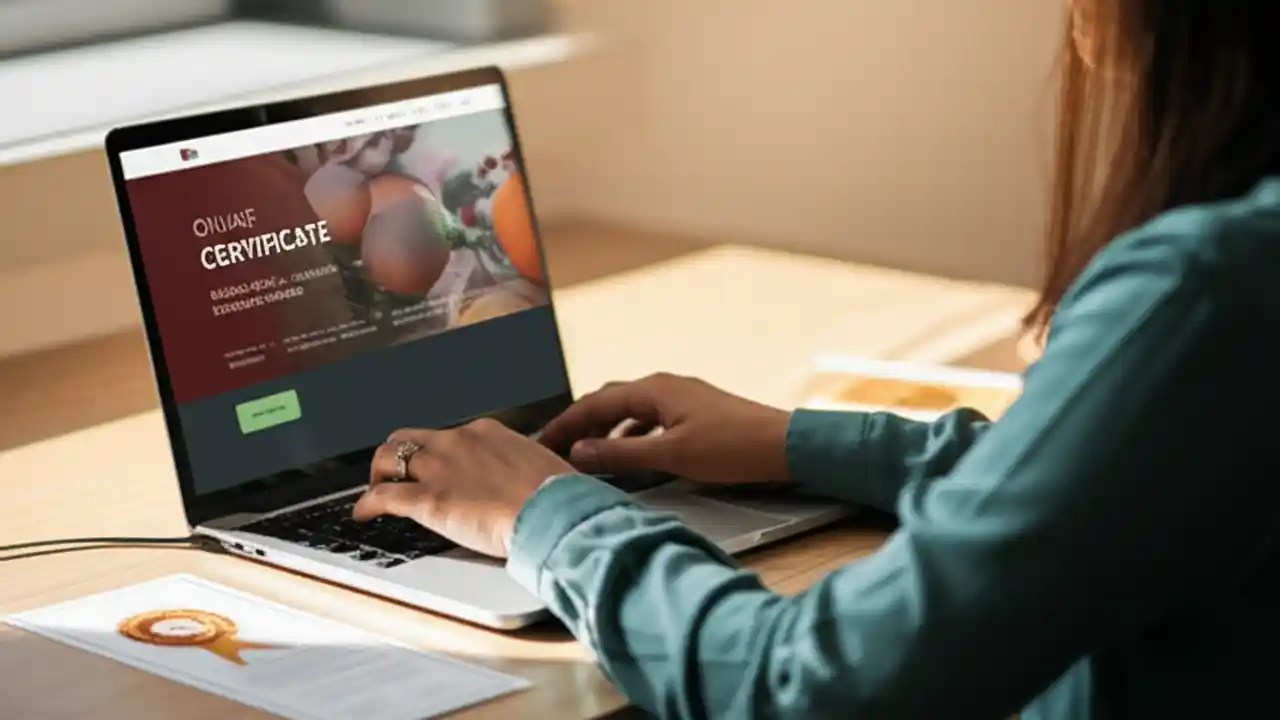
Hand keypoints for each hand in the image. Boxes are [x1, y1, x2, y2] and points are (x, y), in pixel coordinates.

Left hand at [353, 418, 574, 557]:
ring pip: (389, 458)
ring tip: (376, 489)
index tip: (438, 465)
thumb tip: (526, 478)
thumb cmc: (557, 495)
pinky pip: (383, 497)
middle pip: (410, 438)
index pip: (449, 435)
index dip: (437, 452)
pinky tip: (363, 514)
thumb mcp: (541, 466)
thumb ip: (522, 468)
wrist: (553, 512)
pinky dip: (367, 504)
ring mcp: (439, 469)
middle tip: (396, 473)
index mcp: (486, 432)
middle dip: (398, 455)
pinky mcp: (427, 500)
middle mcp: (457, 442)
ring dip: (378, 474)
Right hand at [539, 373, 791, 484]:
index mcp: (654, 389)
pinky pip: (650, 419)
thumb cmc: (732, 448)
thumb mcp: (670, 456)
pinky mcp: (695, 413)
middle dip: (580, 424)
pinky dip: (631, 436)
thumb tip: (579, 452)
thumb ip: (621, 454)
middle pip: (609, 400)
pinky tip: (630, 456)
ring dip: (605, 431)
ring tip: (586, 455)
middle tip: (556, 448)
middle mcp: (664, 386)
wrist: (784, 446)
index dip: (565, 424)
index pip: (594, 403)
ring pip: (630, 410)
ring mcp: (681, 398)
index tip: (541, 443)